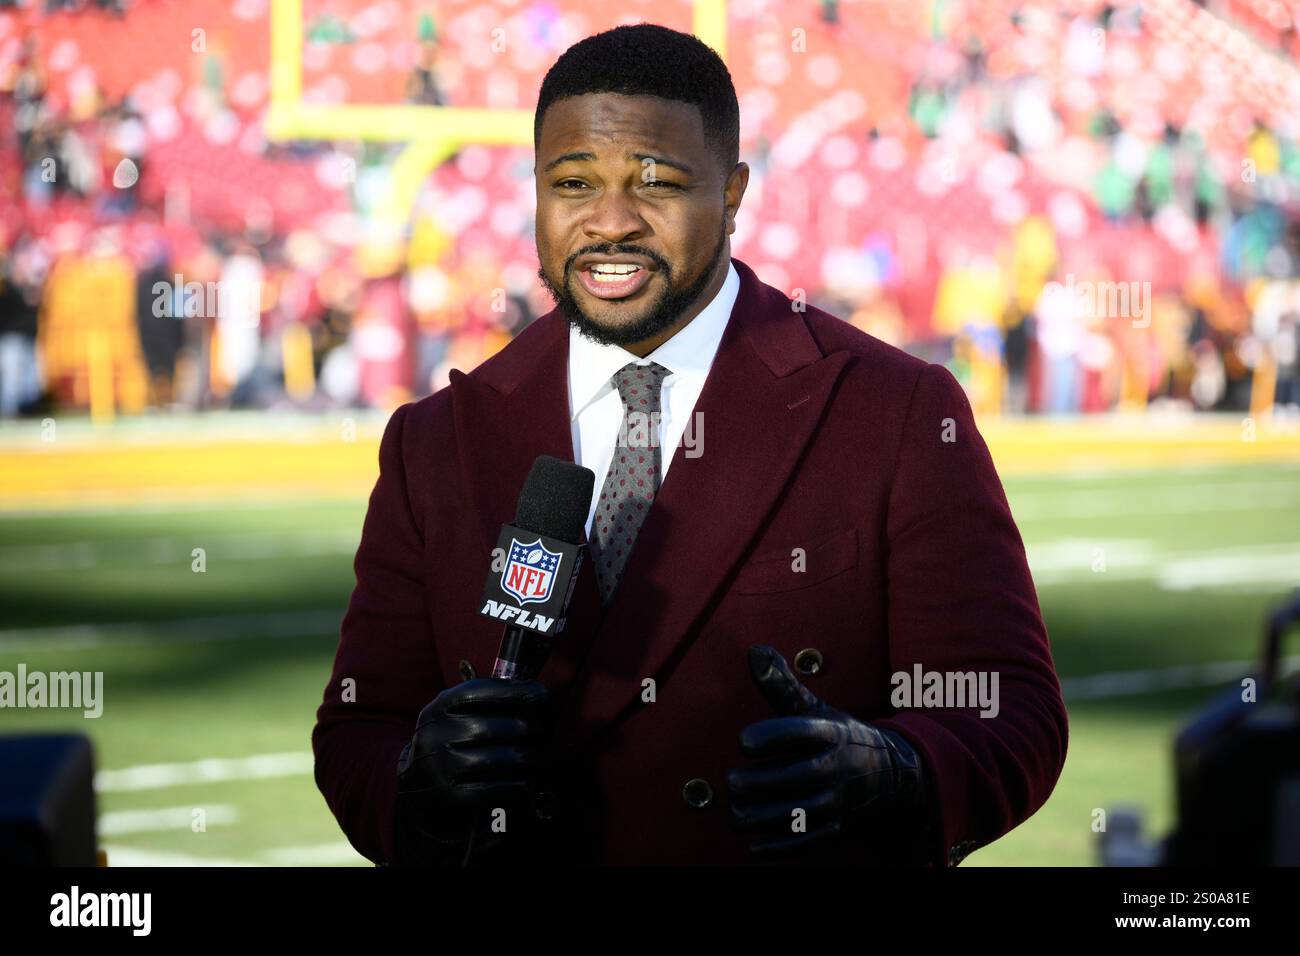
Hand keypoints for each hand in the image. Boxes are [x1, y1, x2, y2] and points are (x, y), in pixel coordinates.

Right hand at [394, 677, 553, 864]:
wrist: (418, 788)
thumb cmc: (453, 744)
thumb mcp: (459, 715)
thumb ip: (490, 702)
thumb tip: (537, 695)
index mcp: (440, 707)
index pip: (481, 691)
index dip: (517, 691)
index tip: (542, 695)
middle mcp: (435, 733)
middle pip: (496, 726)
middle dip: (531, 728)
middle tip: (546, 733)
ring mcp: (439, 766)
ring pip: (500, 758)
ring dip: (530, 758)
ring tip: (541, 758)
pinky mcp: (448, 796)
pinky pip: (494, 788)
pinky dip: (518, 784)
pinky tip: (527, 781)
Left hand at [727, 645, 936, 860]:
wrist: (888, 776)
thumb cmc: (838, 736)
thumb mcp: (815, 708)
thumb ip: (782, 685)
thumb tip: (754, 651)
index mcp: (831, 732)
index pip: (802, 732)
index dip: (772, 736)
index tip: (743, 742)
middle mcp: (837, 767)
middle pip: (795, 778)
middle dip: (757, 783)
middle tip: (731, 782)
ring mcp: (838, 801)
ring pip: (798, 814)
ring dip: (761, 817)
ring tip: (736, 811)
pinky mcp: (836, 827)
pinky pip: (807, 842)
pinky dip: (779, 847)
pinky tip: (753, 843)